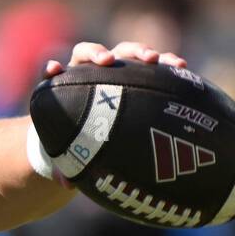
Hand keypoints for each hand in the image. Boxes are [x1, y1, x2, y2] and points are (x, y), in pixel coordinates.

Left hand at [38, 41, 188, 189]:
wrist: (103, 130)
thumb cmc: (82, 141)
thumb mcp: (72, 153)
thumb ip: (65, 165)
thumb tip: (67, 184)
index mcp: (67, 87)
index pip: (54, 72)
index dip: (53, 69)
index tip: (54, 69)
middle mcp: (88, 72)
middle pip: (87, 53)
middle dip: (97, 53)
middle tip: (107, 61)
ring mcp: (115, 69)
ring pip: (123, 52)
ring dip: (137, 51)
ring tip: (153, 59)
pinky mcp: (138, 72)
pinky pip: (152, 63)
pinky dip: (164, 62)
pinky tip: (181, 66)